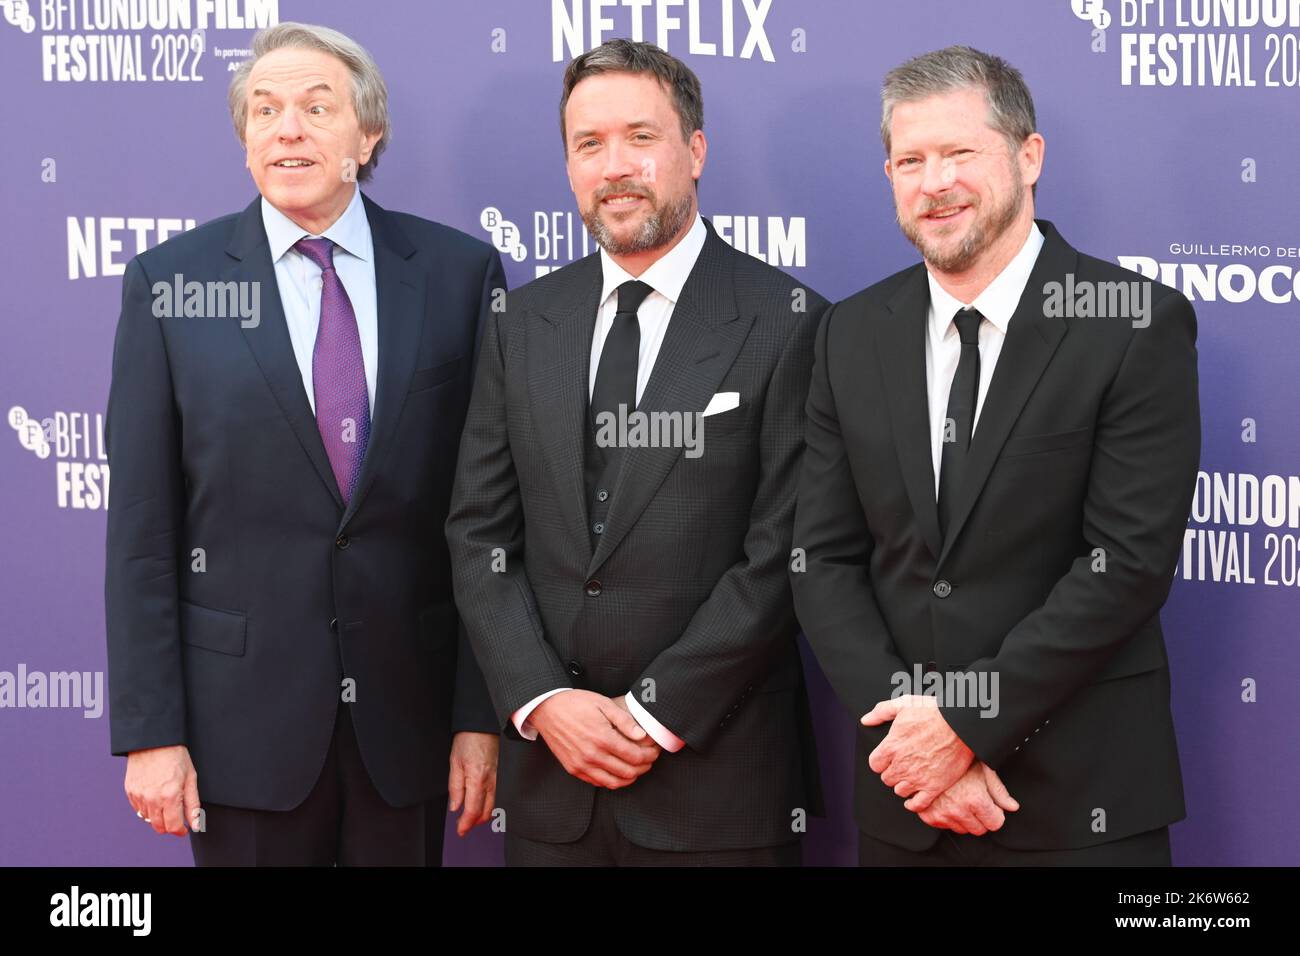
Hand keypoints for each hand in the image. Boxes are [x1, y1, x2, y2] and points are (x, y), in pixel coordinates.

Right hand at [124, 744, 200, 835]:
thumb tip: (196, 824)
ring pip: (148, 819)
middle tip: (176, 817)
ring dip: (158, 817)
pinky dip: (147, 808)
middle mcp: (152, 798)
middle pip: (159, 827)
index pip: (173, 826)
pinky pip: (138, 809)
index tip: (184, 829)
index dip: (180, 831)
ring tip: (166, 802)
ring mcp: (139, 796)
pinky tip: (155, 796)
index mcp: (170, 795)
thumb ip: (193, 804)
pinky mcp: (130, 792)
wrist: (153, 741)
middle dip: (170, 826)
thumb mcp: (191, 778)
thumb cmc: (175, 756)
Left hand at [448, 731, 498, 836]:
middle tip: (463, 825)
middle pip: (485, 813)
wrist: (483, 725)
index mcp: (477, 780)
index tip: (460, 830)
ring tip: (472, 817)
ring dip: (483, 815)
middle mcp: (491, 782)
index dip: (466, 824)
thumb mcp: (454, 763)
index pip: (472, 811)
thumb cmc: (469, 740)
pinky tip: (483, 803)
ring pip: (494, 806)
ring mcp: (499, 779)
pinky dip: (491, 805)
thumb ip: (455, 788)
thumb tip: (455, 807)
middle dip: (474, 823)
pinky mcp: (503, 775)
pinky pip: (499, 796)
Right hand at [529, 689, 660, 788]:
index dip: (649, 756)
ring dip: (630, 778)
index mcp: (602, 738)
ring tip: (637, 768)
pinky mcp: (573, 769)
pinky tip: (618, 772)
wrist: (547, 709)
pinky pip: (598, 783)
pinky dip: (612, 781)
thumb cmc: (575, 704)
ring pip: (614, 782)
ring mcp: (581, 765)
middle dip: (644, 767)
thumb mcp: (603, 704)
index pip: (635, 756)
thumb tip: (642, 735)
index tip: (654, 751)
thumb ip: (624, 721)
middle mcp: (592, 755)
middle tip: (649, 759)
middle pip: (628, 772)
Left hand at [862, 694, 972, 811]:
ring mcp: (918, 778)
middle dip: (893, 772)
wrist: (961, 724)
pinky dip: (914, 804)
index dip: (881, 761)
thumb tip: (866, 720)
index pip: (875, 764)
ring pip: (900, 791)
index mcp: (891, 746)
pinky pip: (918, 804)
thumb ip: (881, 712)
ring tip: (911, 777)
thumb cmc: (933, 711)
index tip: (889, 758)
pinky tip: (915, 798)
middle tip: (902, 766)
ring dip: (903, 785)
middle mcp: (901, 765)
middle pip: (887, 779)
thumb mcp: (904, 703)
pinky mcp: (934, 787)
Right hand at [914, 761, 1019, 834]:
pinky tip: (948, 801)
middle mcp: (958, 810)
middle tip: (974, 800)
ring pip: (962, 830)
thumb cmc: (959, 758)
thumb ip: (1000, 792)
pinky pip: (945, 826)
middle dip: (980, 818)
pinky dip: (947, 817)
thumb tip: (1012, 807)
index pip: (995, 823)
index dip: (995, 813)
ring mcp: (942, 814)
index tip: (990, 804)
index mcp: (975, 799)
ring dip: (964, 819)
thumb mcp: (984, 770)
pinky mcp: (929, 816)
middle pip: (979, 830)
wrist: (931, 752)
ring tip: (959, 798)